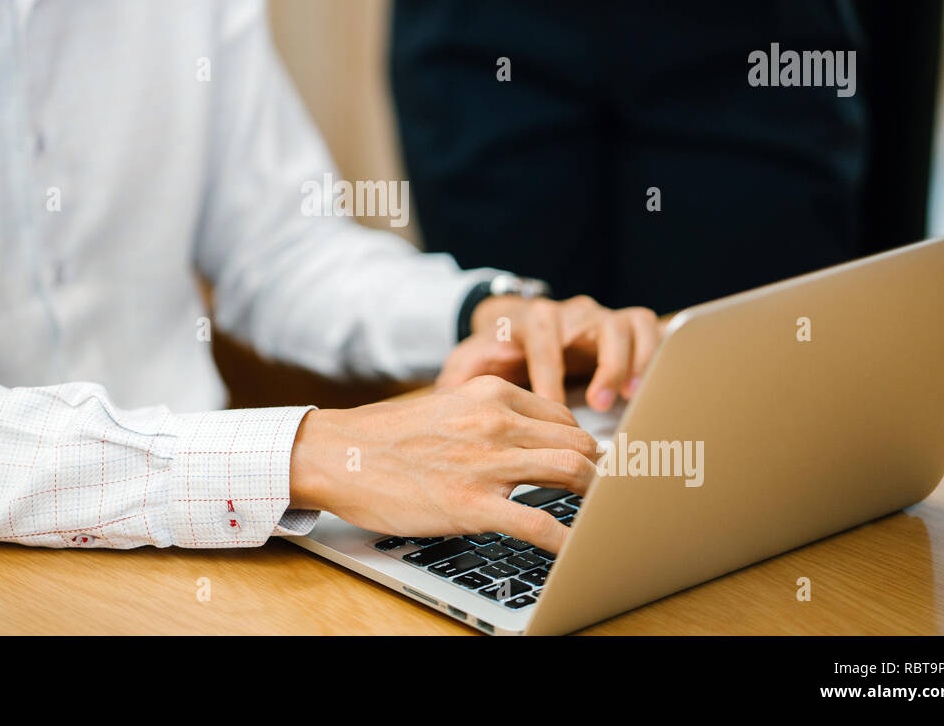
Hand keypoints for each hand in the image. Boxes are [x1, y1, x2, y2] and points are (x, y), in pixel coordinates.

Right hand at [288, 375, 599, 550]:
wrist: (338, 455)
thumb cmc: (387, 438)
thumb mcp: (447, 406)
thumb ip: (490, 416)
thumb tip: (530, 438)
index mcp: (491, 393)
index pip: (563, 415)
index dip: (583, 443)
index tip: (590, 463)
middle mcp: (496, 420)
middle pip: (579, 441)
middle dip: (600, 469)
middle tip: (605, 493)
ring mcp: (486, 462)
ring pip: (573, 471)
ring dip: (597, 496)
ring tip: (601, 516)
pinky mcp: (473, 504)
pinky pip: (539, 522)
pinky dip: (568, 539)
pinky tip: (577, 550)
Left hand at [437, 294, 661, 410]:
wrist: (515, 329)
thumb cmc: (497, 351)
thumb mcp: (473, 360)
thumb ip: (461, 372)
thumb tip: (450, 389)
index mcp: (532, 318)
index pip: (545, 341)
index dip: (552, 375)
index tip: (555, 410)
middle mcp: (570, 313)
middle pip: (596, 325)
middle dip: (603, 365)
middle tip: (600, 404)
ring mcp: (600, 317)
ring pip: (628, 325)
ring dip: (633, 361)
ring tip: (631, 398)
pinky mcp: (623, 326)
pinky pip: (649, 329)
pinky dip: (654, 354)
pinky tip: (649, 388)